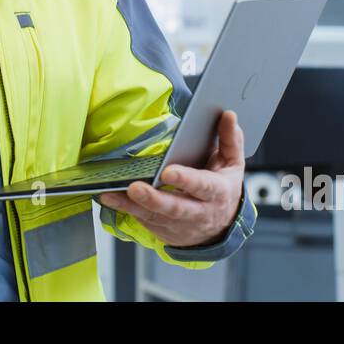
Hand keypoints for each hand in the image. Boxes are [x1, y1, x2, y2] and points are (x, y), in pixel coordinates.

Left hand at [98, 110, 244, 247]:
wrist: (220, 228)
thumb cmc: (223, 189)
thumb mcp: (233, 165)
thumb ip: (231, 140)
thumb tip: (228, 115)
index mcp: (216, 192)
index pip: (202, 186)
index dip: (186, 179)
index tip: (169, 171)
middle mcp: (197, 211)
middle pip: (175, 207)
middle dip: (154, 199)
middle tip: (135, 188)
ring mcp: (178, 223)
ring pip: (153, 216)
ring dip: (132, 205)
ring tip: (111, 193)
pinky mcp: (162, 228)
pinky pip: (142, 219)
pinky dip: (124, 209)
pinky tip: (110, 197)